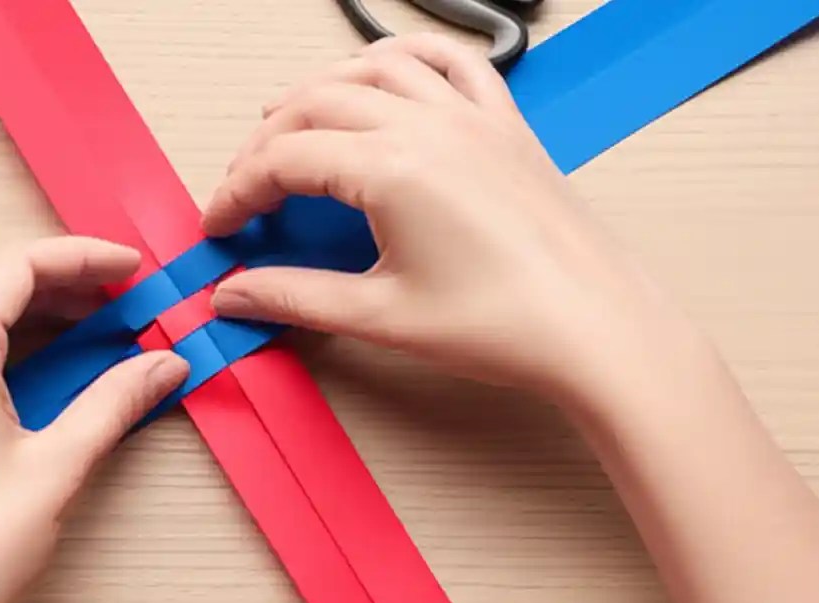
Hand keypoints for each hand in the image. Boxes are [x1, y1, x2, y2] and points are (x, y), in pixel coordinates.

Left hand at [0, 238, 187, 602]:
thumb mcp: (60, 463)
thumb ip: (116, 400)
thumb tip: (166, 363)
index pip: (17, 266)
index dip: (82, 257)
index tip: (131, 268)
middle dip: (54, 271)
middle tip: (115, 293)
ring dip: (18, 293)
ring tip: (81, 317)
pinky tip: (32, 352)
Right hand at [202, 33, 703, 406]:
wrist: (597, 329)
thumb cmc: (507, 325)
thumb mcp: (381, 317)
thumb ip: (295, 297)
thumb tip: (235, 295)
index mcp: (394, 168)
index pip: (285, 158)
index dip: (238, 191)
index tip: (221, 225)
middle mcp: (431, 126)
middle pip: (316, 103)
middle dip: (265, 141)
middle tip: (245, 188)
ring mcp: (472, 118)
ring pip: (375, 67)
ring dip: (322, 86)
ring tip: (290, 118)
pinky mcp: (505, 127)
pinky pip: (451, 61)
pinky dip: (406, 56)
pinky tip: (386, 72)